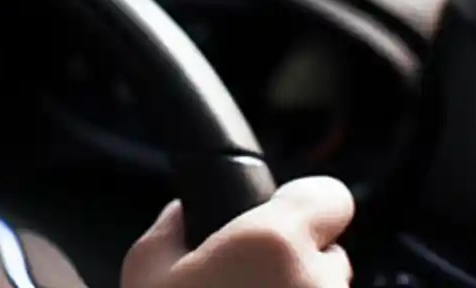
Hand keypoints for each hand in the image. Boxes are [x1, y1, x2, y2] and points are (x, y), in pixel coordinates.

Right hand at [122, 177, 354, 287]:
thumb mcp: (145, 273)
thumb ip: (170, 229)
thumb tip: (182, 214)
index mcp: (276, 244)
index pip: (330, 195)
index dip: (304, 206)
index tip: (280, 224)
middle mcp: (321, 282)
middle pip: (329, 254)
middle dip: (296, 265)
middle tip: (247, 285)